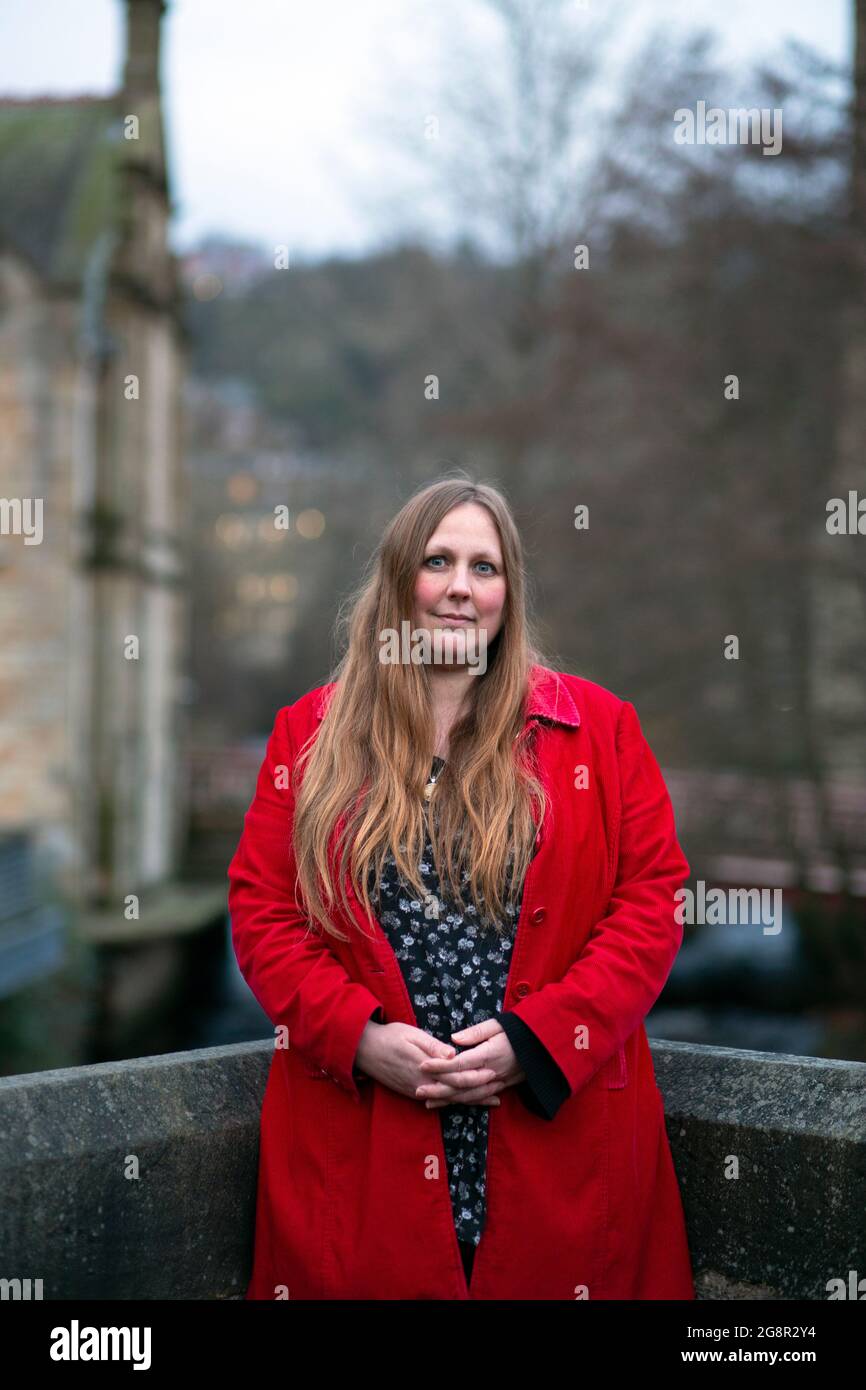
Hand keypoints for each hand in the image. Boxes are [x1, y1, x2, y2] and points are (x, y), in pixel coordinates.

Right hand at [354, 1021, 501, 1104]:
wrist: (364, 1050)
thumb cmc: (389, 1036)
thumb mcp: (411, 1035)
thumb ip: (433, 1047)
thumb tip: (454, 1054)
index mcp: (425, 1069)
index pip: (456, 1077)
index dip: (476, 1077)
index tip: (494, 1074)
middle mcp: (422, 1085)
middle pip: (456, 1093)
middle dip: (479, 1092)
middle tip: (500, 1090)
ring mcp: (416, 1091)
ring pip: (449, 1100)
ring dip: (471, 1100)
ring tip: (491, 1099)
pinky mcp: (412, 1093)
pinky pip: (438, 1101)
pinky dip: (454, 1101)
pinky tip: (466, 1101)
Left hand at [415, 1018, 524, 1107]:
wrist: (544, 1045)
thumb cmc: (518, 1030)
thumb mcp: (498, 1024)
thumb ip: (475, 1032)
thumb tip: (453, 1039)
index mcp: (489, 1054)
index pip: (459, 1063)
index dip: (440, 1066)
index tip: (422, 1065)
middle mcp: (492, 1072)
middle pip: (461, 1085)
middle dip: (438, 1089)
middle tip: (418, 1090)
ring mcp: (497, 1082)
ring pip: (468, 1096)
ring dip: (447, 1101)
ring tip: (427, 1102)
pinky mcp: (501, 1087)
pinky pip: (479, 1098)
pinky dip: (462, 1103)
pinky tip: (448, 1104)